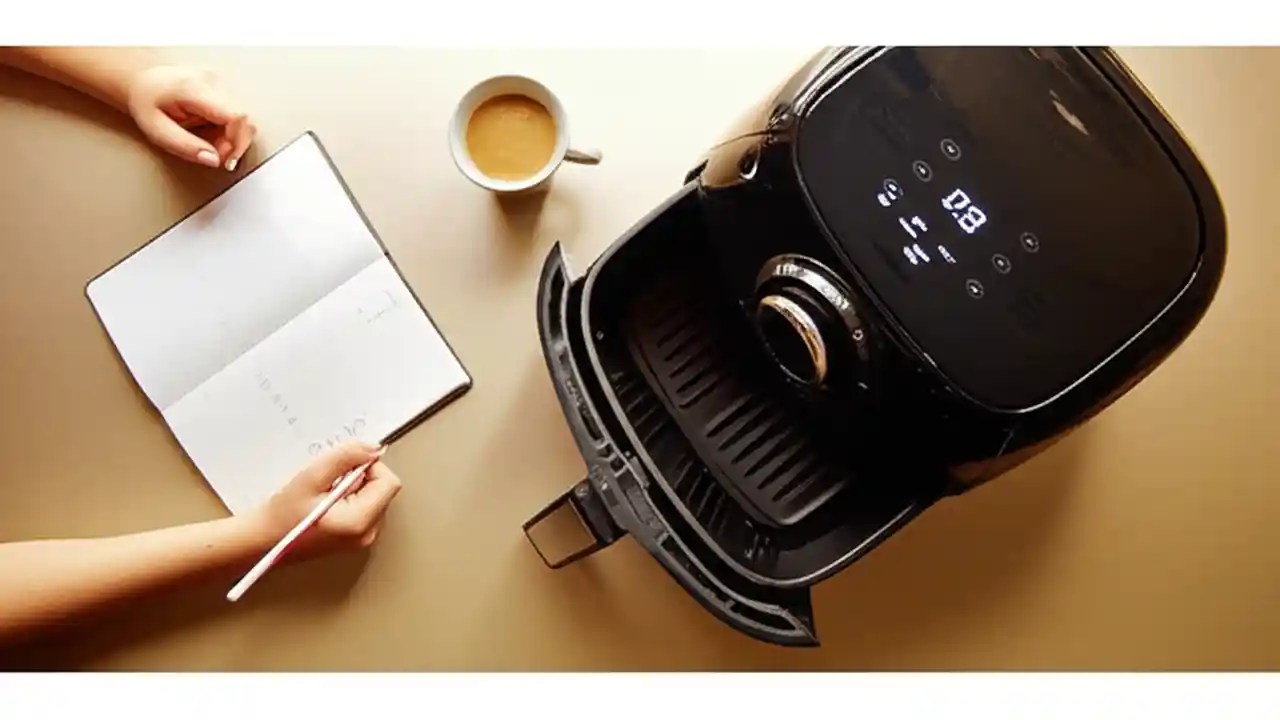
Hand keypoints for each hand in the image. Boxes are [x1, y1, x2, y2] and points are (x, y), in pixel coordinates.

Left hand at [125, 65, 256, 170]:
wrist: (140, 80)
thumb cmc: (145, 102)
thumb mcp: (157, 131)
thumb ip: (185, 147)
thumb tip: (214, 160)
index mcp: (194, 88)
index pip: (236, 116)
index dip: (238, 142)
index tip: (227, 160)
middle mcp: (213, 80)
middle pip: (244, 119)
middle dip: (234, 144)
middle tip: (214, 154)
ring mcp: (220, 80)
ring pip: (244, 118)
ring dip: (232, 137)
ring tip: (209, 141)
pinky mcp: (224, 85)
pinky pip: (237, 113)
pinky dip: (229, 129)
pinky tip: (212, 130)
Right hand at [250, 442, 402, 561]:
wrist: (262, 541)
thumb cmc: (281, 516)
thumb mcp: (312, 477)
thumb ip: (346, 458)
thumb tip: (373, 448)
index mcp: (360, 522)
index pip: (389, 482)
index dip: (371, 466)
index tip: (346, 465)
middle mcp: (366, 534)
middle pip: (382, 489)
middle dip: (361, 476)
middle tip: (329, 481)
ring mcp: (361, 538)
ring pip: (373, 496)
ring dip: (353, 487)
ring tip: (324, 493)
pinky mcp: (353, 537)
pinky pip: (363, 507)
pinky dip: (349, 498)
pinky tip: (325, 502)